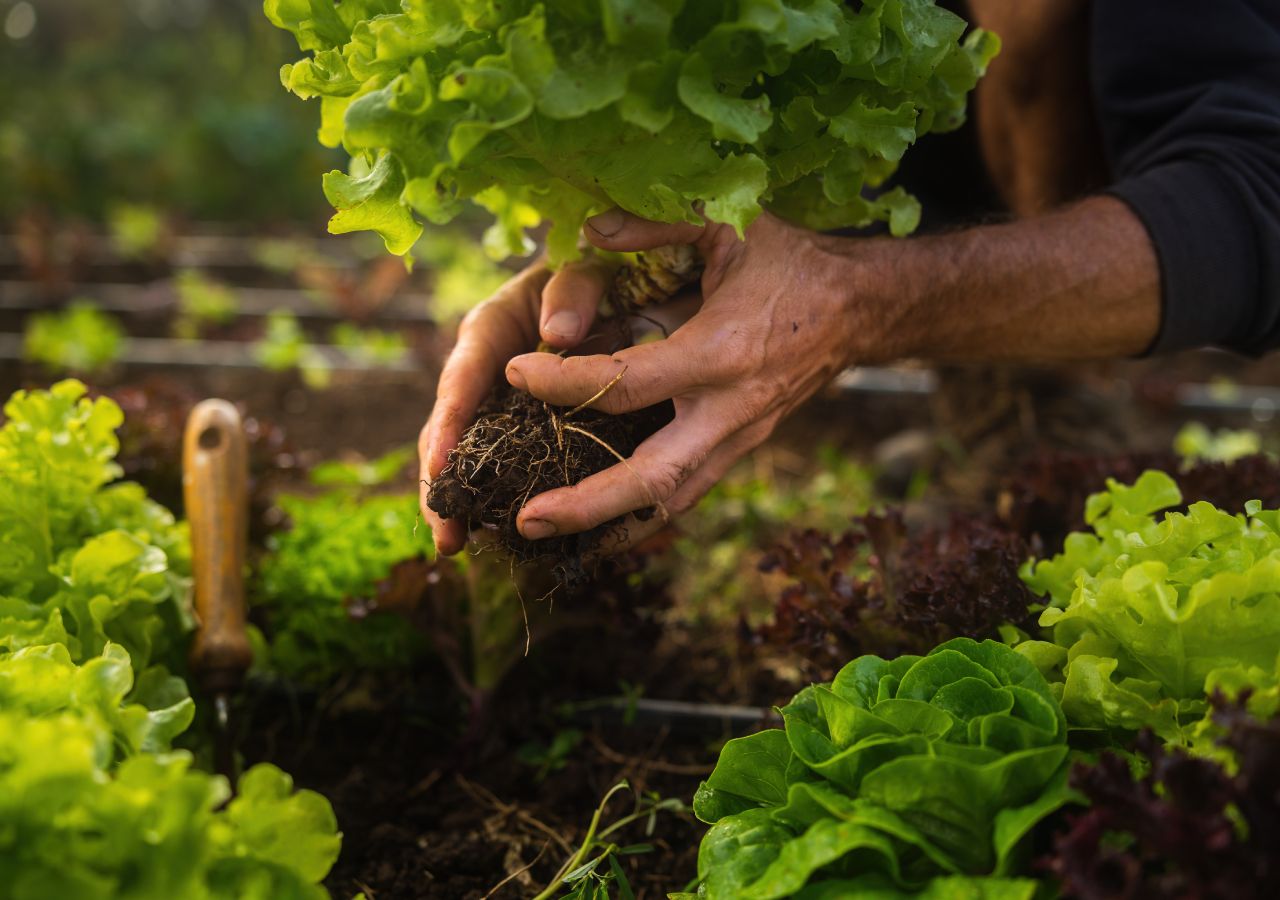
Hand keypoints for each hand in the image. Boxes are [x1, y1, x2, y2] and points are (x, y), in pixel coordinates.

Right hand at [419, 256, 619, 554]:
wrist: (614, 287)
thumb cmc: (596, 272)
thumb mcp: (586, 269)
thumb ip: (574, 290)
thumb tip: (557, 336)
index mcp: (491, 332)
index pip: (462, 379)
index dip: (450, 424)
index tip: (440, 466)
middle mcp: (483, 374)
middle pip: (449, 430)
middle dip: (441, 483)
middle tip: (444, 533)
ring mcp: (498, 405)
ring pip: (469, 457)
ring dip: (459, 501)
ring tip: (454, 546)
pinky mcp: (521, 429)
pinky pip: (504, 466)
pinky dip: (497, 499)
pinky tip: (499, 536)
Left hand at [505, 208, 874, 551]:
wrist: (861, 307)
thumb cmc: (791, 259)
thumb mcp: (730, 220)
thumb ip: (657, 222)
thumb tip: (587, 229)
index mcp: (721, 352)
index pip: (625, 385)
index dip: (563, 383)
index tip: (515, 372)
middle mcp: (731, 410)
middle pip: (652, 478)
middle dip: (587, 505)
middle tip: (526, 520)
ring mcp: (740, 438)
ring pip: (672, 502)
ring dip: (610, 527)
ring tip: (549, 537)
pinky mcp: (743, 448)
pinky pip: (688, 493)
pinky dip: (641, 515)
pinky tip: (598, 525)